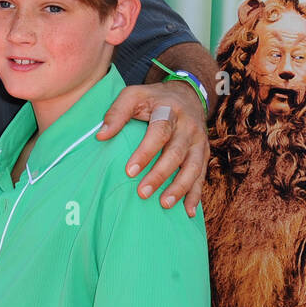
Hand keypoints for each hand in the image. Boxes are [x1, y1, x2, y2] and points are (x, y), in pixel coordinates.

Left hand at [97, 81, 208, 215]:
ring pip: (193, 167)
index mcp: (169, 111)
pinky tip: (188, 211)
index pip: (159, 132)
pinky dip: (196, 194)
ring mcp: (199, 141)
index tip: (129, 171)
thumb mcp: (134, 95)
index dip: (145, 152)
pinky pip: (202, 175)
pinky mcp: (204, 153)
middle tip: (142, 193)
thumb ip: (117, 112)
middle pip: (176, 153)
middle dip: (160, 175)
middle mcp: (188, 127)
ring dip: (180, 188)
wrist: (186, 95)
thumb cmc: (153, 99)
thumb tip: (101, 135)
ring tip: (164, 204)